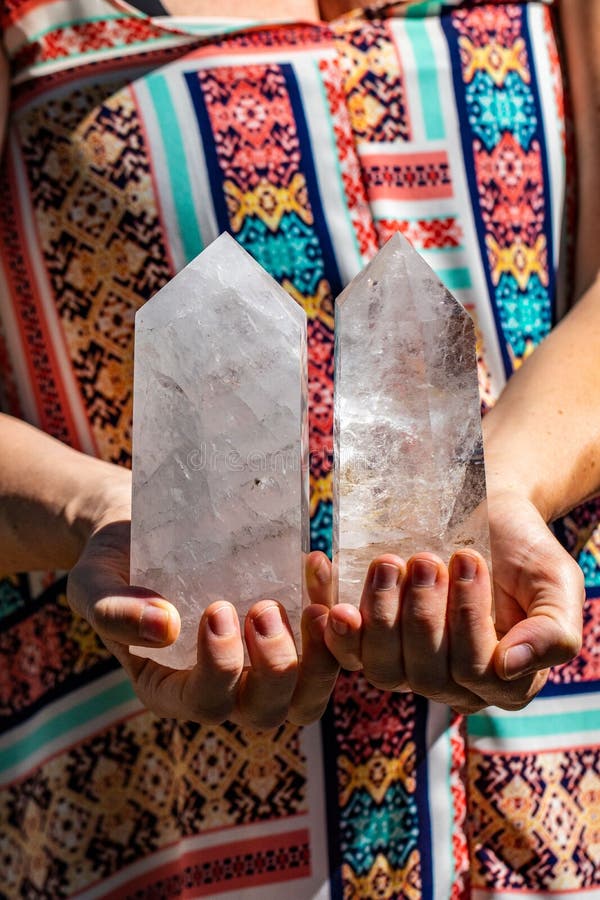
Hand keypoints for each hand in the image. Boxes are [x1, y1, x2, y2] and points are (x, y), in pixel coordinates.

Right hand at [67, 475, 338, 728]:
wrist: (142, 530)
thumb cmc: (114, 565)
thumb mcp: (94, 584)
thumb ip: (114, 612)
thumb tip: (165, 628)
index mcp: (172, 688)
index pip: (206, 703)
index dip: (221, 669)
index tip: (217, 609)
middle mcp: (224, 685)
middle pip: (267, 710)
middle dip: (276, 667)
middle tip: (264, 607)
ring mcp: (262, 660)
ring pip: (309, 691)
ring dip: (320, 656)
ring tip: (313, 608)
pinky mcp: (291, 627)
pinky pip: (327, 639)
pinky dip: (331, 609)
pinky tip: (316, 565)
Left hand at [318, 491, 584, 713]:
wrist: (483, 513)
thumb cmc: (522, 549)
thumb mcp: (556, 583)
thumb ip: (552, 632)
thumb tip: (510, 667)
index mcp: (504, 681)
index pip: (479, 671)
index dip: (468, 617)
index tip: (468, 558)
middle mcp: (454, 685)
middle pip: (426, 675)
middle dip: (422, 613)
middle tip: (424, 559)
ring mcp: (407, 667)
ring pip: (383, 669)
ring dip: (380, 614)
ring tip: (388, 563)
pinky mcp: (370, 644)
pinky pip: (345, 650)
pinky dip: (334, 620)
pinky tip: (327, 576)